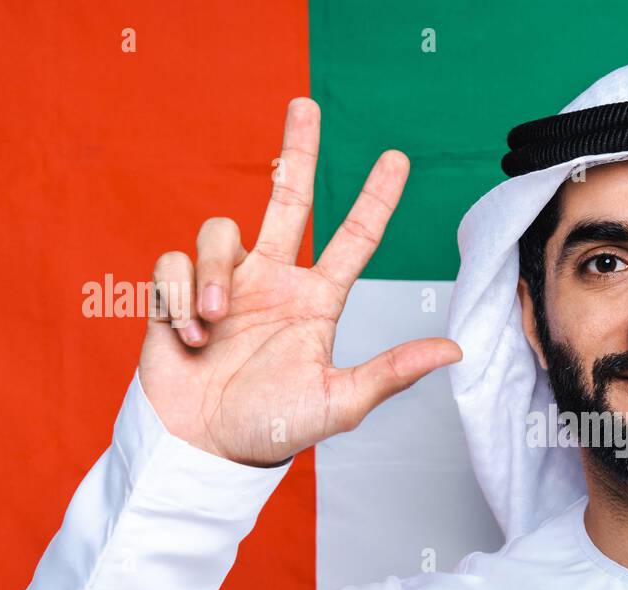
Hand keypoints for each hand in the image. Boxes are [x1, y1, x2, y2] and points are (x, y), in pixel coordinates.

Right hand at [138, 97, 460, 465]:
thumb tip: (454, 350)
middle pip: (288, 197)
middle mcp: (274, 281)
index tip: (398, 158)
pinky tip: (187, 334)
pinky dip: (177, 294)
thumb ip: (392, 372)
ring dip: (212, 274)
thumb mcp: (340, 402)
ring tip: (211, 326)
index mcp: (315, 301)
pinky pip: (173, 259)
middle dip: (297, 150)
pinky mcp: (178, 290)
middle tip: (307, 104)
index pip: (354, 238)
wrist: (202, 447)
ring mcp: (226, 283)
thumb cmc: (272, 429)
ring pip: (219, 231)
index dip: (375, 198)